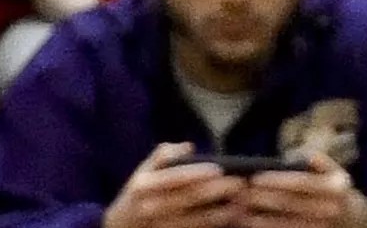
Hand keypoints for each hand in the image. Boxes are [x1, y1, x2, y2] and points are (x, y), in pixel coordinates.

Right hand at [102, 144, 245, 227]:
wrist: (122, 224)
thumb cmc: (142, 190)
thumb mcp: (146, 168)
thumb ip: (165, 154)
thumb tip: (188, 147)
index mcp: (144, 185)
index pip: (173, 177)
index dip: (196, 173)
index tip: (219, 168)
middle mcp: (149, 207)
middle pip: (188, 199)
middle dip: (218, 190)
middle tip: (241, 183)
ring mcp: (159, 226)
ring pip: (195, 220)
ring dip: (222, 211)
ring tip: (244, 201)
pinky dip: (216, 224)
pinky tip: (233, 216)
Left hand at [240, 153, 366, 226]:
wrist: (352, 221)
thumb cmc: (333, 190)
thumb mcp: (334, 172)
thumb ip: (317, 161)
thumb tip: (289, 157)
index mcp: (336, 186)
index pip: (302, 182)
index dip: (277, 180)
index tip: (254, 177)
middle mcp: (330, 209)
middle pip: (289, 204)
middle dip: (261, 198)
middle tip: (238, 193)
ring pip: (283, 224)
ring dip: (257, 218)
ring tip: (237, 210)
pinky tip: (249, 223)